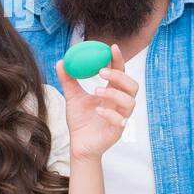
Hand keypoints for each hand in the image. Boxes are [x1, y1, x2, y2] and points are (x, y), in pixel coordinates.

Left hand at [55, 43, 137, 159]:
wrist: (78, 145)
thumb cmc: (80, 122)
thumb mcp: (72, 97)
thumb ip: (68, 80)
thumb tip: (61, 61)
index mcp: (112, 93)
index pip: (121, 73)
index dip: (119, 60)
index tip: (112, 48)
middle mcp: (119, 104)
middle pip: (132, 86)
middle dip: (119, 76)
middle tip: (102, 72)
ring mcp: (120, 118)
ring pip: (130, 102)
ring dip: (115, 93)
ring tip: (96, 91)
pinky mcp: (117, 132)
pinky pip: (120, 121)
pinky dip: (111, 113)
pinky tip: (98, 110)